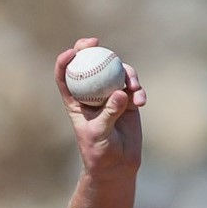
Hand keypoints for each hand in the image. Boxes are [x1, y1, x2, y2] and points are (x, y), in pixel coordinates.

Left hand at [55, 38, 144, 175]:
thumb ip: (109, 113)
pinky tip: (141, 101)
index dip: (65, 61)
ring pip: (116, 72)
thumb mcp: (100, 134)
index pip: (65, 77)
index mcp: (75, 101)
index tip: (72, 52)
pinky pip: (133, 86)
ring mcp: (110, 94)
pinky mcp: (128, 99)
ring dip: (126, 74)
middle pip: (90, 65)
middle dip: (90, 49)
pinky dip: (138, 90)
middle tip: (96, 43)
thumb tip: (120, 92)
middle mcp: (92, 94)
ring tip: (133, 89)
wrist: (117, 164)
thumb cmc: (100, 152)